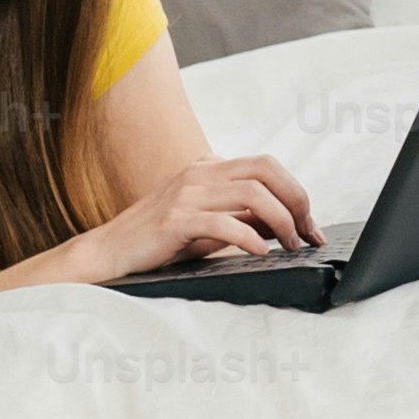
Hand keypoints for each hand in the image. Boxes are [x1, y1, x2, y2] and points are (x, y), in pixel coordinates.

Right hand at [76, 153, 320, 279]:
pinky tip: (260, 253)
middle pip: (266, 169)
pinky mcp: (175, 220)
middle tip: (306, 233)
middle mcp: (199, 173)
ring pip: (253, 193)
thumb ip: (241, 217)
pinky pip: (224, 223)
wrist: (109, 253)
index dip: (296, 192)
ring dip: (281, 221)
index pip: (266, 166)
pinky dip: (250, 238)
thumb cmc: (158, 242)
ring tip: (288, 246)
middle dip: (296, 200)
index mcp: (207, 168)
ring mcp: (186, 194)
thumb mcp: (207, 224)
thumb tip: (284, 224)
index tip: (309, 225)